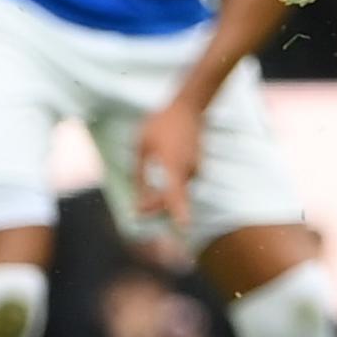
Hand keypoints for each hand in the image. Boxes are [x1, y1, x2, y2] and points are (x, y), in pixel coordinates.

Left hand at [131, 96, 206, 223]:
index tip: (183, 228)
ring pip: (178, 191)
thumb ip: (139, 174)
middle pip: (173, 198)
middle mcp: (188, 169)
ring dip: (163, 197)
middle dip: (156, 207)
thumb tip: (138, 198)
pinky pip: (182, 183)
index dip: (180, 213)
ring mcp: (195, 168)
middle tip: (138, 211)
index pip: (176, 194)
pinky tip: (159, 179)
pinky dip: (171, 187)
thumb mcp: (141, 146)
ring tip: (145, 197)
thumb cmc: (160, 124)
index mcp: (172, 163)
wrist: (188, 107)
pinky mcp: (198, 167)